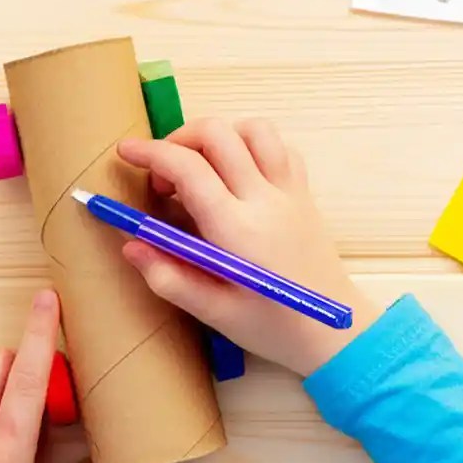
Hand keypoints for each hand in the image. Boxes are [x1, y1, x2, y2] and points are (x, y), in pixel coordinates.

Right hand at [117, 119, 382, 376]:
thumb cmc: (272, 327)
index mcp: (237, 230)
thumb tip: (131, 244)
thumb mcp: (214, 313)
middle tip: (162, 175)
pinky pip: (280, 146)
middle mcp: (264, 200)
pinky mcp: (304, 192)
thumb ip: (169, 278)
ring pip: (253, 129)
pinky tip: (236, 172)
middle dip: (178, 139)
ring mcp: (289, 191)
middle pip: (218, 134)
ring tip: (200, 167)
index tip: (126, 152)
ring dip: (218, 135)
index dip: (151, 153)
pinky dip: (251, 144)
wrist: (335, 333)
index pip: (188, 168)